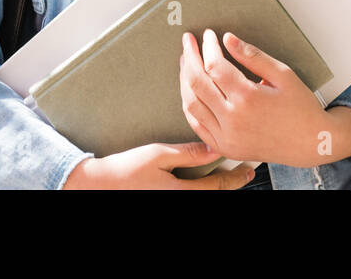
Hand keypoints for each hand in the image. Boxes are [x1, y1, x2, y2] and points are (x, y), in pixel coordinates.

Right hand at [62, 141, 258, 189]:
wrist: (102, 186)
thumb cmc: (128, 169)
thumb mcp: (159, 155)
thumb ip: (189, 153)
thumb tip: (215, 148)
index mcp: (182, 193)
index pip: (218, 186)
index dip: (236, 177)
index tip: (248, 169)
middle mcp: (181, 202)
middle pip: (215, 196)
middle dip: (232, 185)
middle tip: (246, 174)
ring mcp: (175, 203)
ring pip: (205, 198)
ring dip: (219, 188)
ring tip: (231, 177)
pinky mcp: (168, 200)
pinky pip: (193, 197)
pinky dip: (205, 190)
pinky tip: (207, 182)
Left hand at [178, 28, 333, 168]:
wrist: (311, 143)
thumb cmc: (301, 107)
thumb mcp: (283, 74)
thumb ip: (252, 56)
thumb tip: (228, 39)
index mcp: (248, 98)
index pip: (214, 66)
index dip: (208, 47)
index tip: (208, 35)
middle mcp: (233, 120)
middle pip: (197, 82)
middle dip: (189, 57)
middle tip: (188, 41)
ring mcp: (227, 137)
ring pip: (191, 104)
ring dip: (185, 80)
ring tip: (186, 62)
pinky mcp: (225, 148)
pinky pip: (196, 124)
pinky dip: (189, 105)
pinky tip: (190, 89)